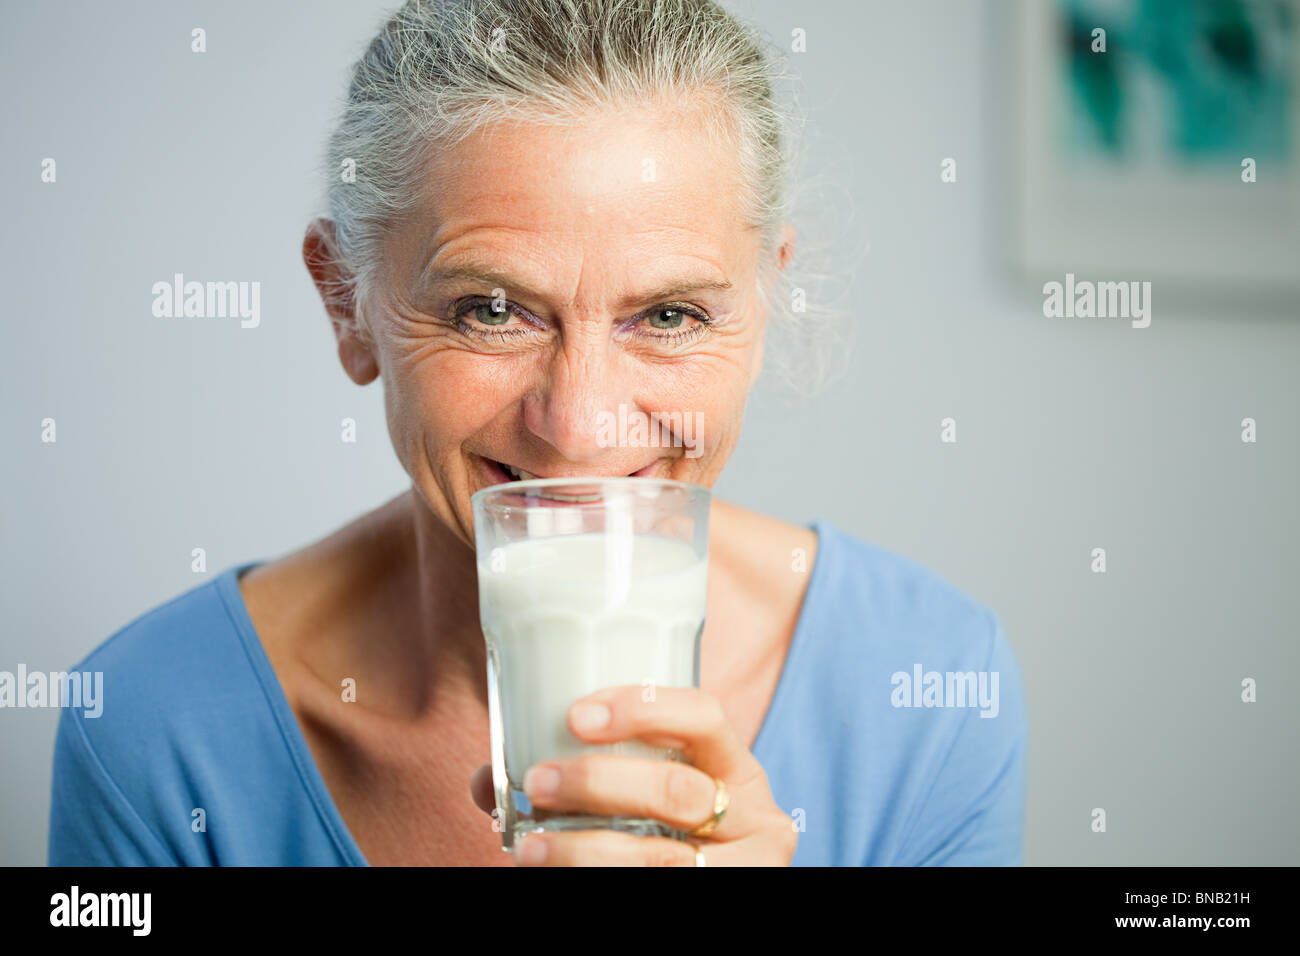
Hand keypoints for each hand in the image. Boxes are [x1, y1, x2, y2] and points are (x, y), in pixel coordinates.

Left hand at [469, 685, 796, 865]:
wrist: (704, 884)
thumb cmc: (667, 838)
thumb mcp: (643, 801)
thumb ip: (579, 782)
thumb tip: (487, 779)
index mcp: (735, 767)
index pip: (705, 716)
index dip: (644, 709)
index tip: (576, 715)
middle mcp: (756, 817)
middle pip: (677, 791)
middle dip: (598, 783)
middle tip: (537, 783)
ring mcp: (749, 870)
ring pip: (665, 861)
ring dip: (584, 852)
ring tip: (527, 848)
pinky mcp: (733, 902)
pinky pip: (661, 892)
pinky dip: (599, 882)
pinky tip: (557, 880)